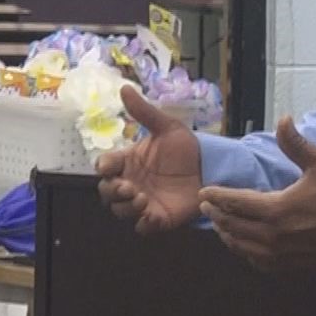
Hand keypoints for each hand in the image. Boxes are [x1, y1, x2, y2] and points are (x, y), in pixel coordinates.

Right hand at [95, 85, 201, 233]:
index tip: (110, 166)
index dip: (104, 167)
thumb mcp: (167, 127)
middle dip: (112, 190)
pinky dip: (143, 223)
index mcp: (128, 161)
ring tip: (142, 198)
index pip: (105, 166)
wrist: (211, 167)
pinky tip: (151, 214)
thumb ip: (144, 112)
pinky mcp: (158, 218)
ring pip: (120, 210)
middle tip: (128, 187)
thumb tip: (124, 88)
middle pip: (106, 192)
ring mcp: (143, 202)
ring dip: (126, 207)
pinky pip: (142, 227)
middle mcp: (131, 182)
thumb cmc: (185, 147)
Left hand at [198, 117, 315, 273]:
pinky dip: (245, 253)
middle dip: (217, 215)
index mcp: (277, 209)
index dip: (217, 197)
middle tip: (207, 207)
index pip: (236, 202)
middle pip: (233, 226)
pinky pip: (258, 262)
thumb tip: (283, 119)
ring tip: (220, 226)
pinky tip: (244, 246)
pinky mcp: (291, 266)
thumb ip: (296, 143)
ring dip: (228, 235)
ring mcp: (281, 254)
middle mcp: (274, 236)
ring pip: (242, 247)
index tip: (205, 192)